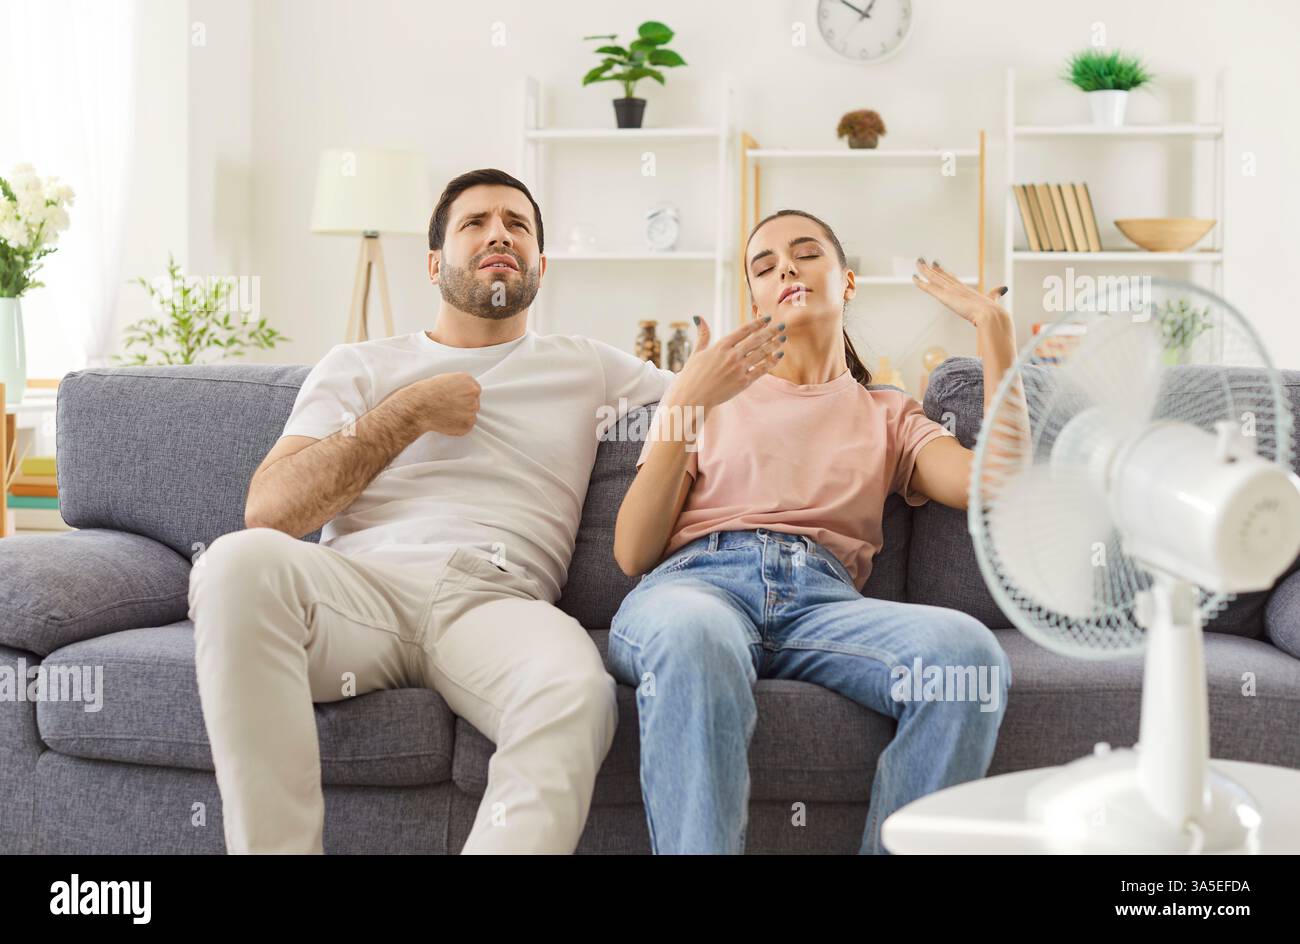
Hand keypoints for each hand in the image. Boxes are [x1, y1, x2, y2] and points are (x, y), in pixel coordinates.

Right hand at [409, 372, 480, 435]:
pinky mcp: (468, 423)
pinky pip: (466, 426)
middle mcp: (473, 393)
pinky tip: (446, 421)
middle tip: (448, 408)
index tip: (456, 400)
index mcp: (467, 380)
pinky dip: (458, 427)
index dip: (464, 396)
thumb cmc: (425, 393)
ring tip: (445, 414)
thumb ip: (457, 385)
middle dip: (464, 406)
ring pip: (470, 415)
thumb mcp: (443, 380)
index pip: (474, 390)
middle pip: (474, 402)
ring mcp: (472, 409)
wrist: (418, 407)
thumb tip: (462, 393)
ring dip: (461, 416)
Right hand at [666, 315, 787, 413]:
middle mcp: (731, 355)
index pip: (743, 330)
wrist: (691, 399)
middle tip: (782, 326)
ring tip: (783, 339)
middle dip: (771, 332)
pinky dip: (771, 362)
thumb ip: (702, 335)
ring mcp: (738, 369)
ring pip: (761, 353)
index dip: (757, 323)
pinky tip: (778, 356)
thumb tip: (699, 317)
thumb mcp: (696, 353)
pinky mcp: (743, 382)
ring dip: (774, 345)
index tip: (767, 318)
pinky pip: (761, 370)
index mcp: (720, 346)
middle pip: (756, 340)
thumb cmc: (691, 377)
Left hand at [912, 257, 1008, 328]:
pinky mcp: (945, 297)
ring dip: (924, 270)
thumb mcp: (993, 300)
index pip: (951, 278)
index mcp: (966, 289)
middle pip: (941, 275)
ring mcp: (951, 291)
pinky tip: (914, 278)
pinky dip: (921, 283)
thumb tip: (1003, 288)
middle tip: (922, 261)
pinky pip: (929, 288)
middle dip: (931, 269)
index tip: (936, 264)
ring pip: (934, 278)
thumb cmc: (992, 311)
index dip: (943, 272)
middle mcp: (957, 287)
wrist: (990, 314)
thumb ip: (995, 293)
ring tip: (917, 262)